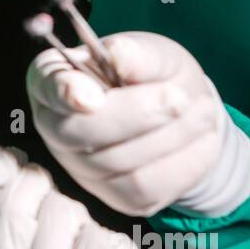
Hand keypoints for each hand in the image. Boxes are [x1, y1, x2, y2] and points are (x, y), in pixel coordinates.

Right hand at [28, 32, 249, 218]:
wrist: (182, 114)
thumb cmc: (155, 75)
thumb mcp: (154, 53)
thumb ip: (137, 52)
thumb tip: (119, 55)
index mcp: (53, 79)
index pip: (46, 85)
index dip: (63, 92)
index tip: (92, 96)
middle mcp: (55, 126)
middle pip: (77, 132)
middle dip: (134, 116)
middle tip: (180, 98)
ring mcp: (80, 167)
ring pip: (116, 164)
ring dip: (169, 137)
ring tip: (203, 111)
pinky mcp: (113, 196)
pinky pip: (144, 188)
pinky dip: (181, 163)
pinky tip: (200, 139)